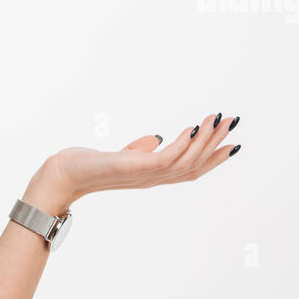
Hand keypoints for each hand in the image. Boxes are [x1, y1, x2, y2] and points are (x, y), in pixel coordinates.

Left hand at [42, 112, 242, 204]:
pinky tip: (192, 127)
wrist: (63, 174)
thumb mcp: (121, 156)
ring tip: (217, 119)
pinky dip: (183, 144)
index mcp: (152, 176)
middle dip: (217, 145)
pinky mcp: (134, 169)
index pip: (190, 170)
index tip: (234, 144)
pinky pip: (167, 158)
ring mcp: (145, 176)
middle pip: (195, 165)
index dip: (213, 159)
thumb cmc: (89, 166)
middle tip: (233, 122)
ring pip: (186, 161)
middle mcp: (153, 179)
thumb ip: (139, 150)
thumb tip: (154, 139)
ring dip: (205, 140)